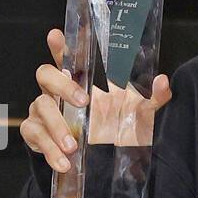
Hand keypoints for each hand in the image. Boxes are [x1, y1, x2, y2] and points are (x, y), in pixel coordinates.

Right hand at [21, 28, 171, 170]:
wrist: (98, 159)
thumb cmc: (113, 126)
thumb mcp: (137, 113)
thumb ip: (153, 98)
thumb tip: (162, 81)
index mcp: (79, 80)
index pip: (68, 57)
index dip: (60, 46)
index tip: (56, 35)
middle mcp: (56, 91)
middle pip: (46, 74)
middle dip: (63, 86)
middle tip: (83, 101)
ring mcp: (43, 110)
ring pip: (41, 107)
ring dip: (57, 127)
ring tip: (73, 146)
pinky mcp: (35, 132)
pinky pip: (36, 136)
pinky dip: (49, 151)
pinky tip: (63, 162)